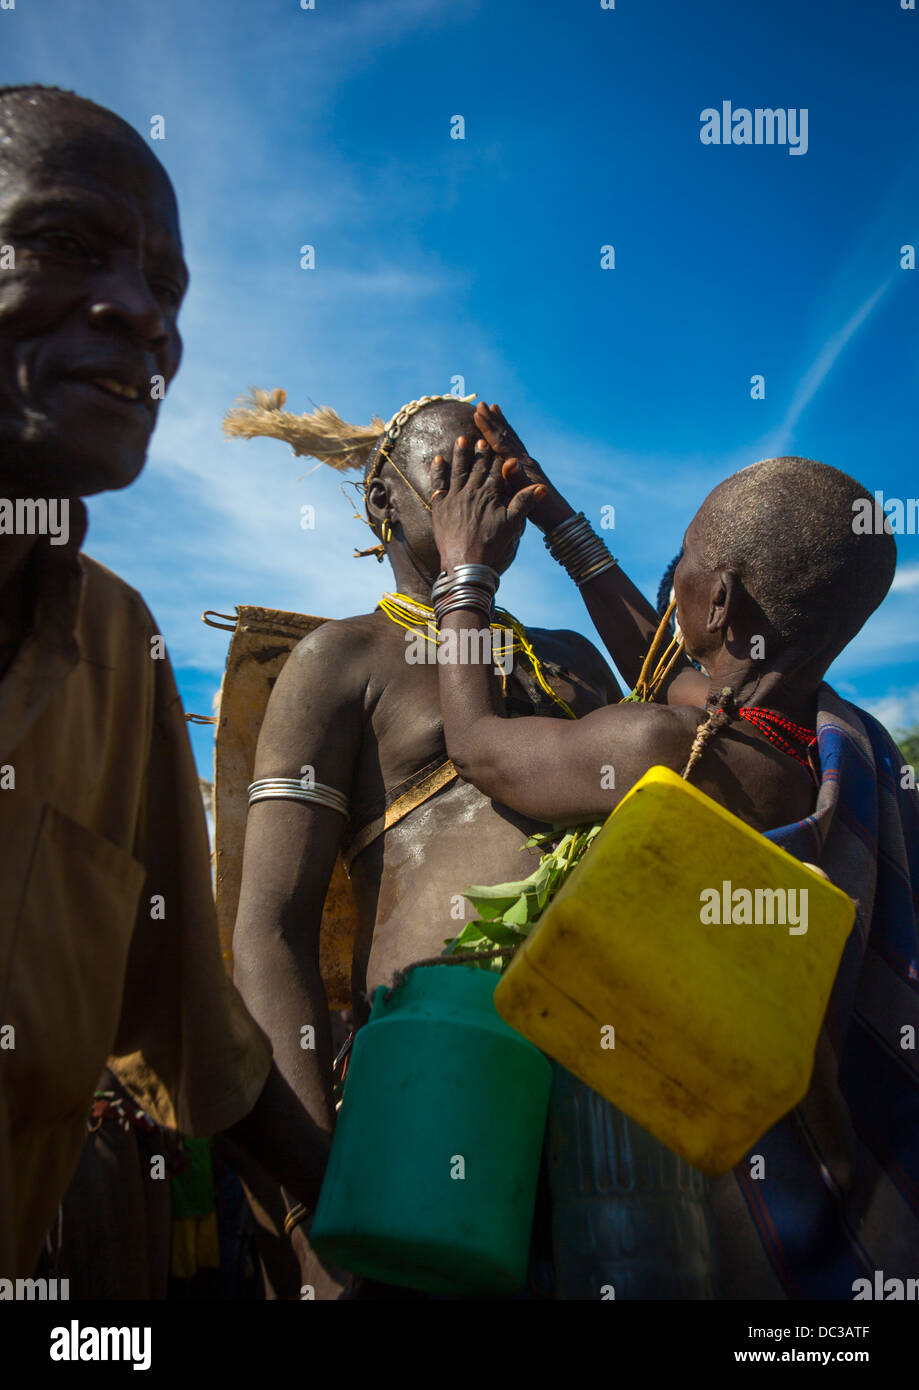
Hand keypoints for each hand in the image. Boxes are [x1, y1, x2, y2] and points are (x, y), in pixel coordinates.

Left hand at [429, 434, 545, 575]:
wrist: (466, 564)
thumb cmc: (492, 547)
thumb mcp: (513, 525)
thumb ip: (524, 503)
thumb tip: (542, 487)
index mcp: (490, 495)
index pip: (496, 472)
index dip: (498, 458)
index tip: (499, 446)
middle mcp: (472, 492)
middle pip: (477, 468)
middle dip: (480, 453)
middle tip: (480, 439)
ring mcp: (454, 498)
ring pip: (458, 471)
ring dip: (460, 454)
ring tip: (461, 439)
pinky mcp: (440, 508)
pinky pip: (438, 485)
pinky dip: (437, 472)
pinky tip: (438, 459)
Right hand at [473, 402, 573, 532]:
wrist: (559, 518)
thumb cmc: (542, 510)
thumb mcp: (527, 496)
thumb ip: (517, 478)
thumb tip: (509, 461)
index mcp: (523, 466)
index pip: (502, 442)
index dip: (489, 428)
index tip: (477, 413)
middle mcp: (526, 461)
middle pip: (507, 436)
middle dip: (494, 420)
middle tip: (482, 404)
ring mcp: (528, 464)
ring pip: (512, 439)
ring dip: (501, 425)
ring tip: (495, 410)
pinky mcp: (529, 470)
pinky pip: (515, 448)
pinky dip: (507, 438)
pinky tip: (503, 437)